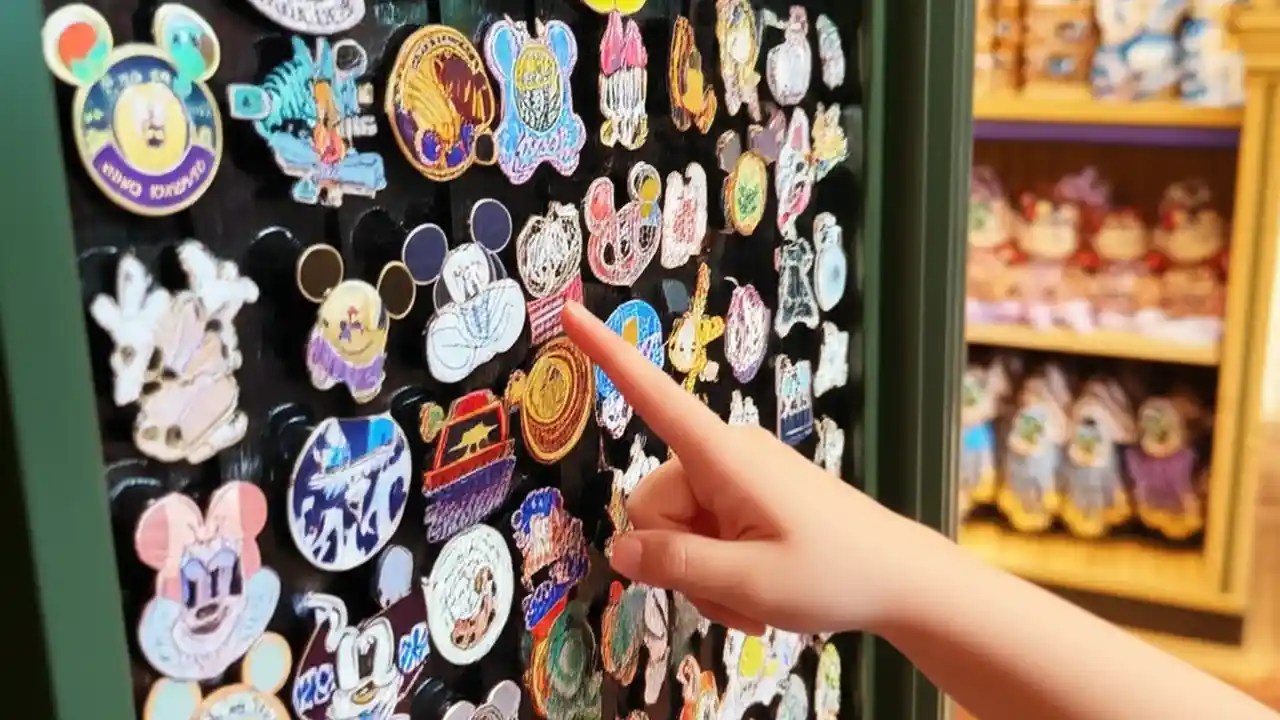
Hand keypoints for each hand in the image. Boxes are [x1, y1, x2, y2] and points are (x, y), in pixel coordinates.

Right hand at [563, 302, 933, 635]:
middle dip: (679, 560)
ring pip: (678, 531)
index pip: (655, 397)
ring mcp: (738, 476)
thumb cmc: (837, 574)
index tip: (570, 313)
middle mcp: (725, 455)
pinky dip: (721, 571)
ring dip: (704, 575)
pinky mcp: (748, 496)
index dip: (609, 356)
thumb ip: (678, 564)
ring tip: (753, 601)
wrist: (904, 581)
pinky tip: (756, 595)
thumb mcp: (750, 582)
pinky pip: (705, 534)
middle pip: (654, 507)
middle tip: (732, 595)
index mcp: (725, 457)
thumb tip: (619, 549)